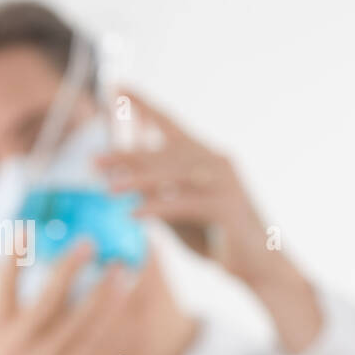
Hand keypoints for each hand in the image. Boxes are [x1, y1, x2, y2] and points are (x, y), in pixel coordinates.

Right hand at [0, 242, 129, 354]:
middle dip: (69, 268)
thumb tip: (51, 270)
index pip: (2, 288)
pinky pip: (98, 346)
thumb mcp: (8, 351)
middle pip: (46, 300)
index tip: (28, 226)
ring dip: (103, 293)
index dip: (14, 256)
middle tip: (90, 242)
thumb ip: (23, 316)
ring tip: (120, 269)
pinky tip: (128, 302)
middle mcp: (14, 352)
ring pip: (79, 323)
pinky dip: (115, 321)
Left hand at [95, 92, 321, 351]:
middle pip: (166, 151)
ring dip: (138, 181)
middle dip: (127, 156)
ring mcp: (226, 183)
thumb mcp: (181, 214)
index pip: (171, 124)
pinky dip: (158, 208)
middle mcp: (218, 162)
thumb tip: (121, 178)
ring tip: (108, 189)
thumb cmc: (219, 241)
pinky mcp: (228, 207)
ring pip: (174, 175)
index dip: (144, 105)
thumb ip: (159, 193)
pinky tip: (134, 214)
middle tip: (94, 161)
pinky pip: (185, 204)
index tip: (116, 86)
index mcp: (208, 157)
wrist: (260, 267)